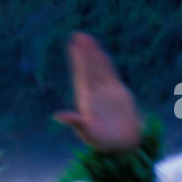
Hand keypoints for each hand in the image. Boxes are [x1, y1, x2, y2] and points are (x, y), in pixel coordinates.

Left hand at [51, 32, 141, 151]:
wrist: (123, 146)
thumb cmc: (104, 143)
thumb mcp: (88, 133)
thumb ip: (76, 122)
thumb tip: (58, 116)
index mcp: (85, 101)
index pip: (80, 75)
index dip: (77, 61)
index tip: (72, 46)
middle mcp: (95, 94)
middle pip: (88, 68)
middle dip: (84, 52)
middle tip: (78, 34)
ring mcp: (106, 92)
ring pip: (99, 68)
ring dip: (94, 54)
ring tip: (88, 39)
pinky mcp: (119, 93)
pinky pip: (111, 74)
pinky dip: (106, 63)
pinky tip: (101, 53)